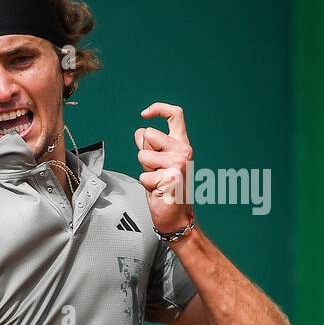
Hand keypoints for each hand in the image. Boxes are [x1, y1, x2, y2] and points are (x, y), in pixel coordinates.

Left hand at [135, 102, 195, 231]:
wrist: (175, 216)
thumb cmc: (166, 189)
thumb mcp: (156, 163)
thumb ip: (150, 147)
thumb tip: (140, 131)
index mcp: (182, 143)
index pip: (176, 115)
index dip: (158, 108)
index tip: (144, 114)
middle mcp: (184, 151)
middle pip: (149, 135)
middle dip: (143, 152)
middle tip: (154, 169)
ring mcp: (179, 164)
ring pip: (143, 155)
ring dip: (144, 169)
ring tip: (156, 180)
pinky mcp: (171, 177)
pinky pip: (143, 175)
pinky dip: (145, 184)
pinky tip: (157, 190)